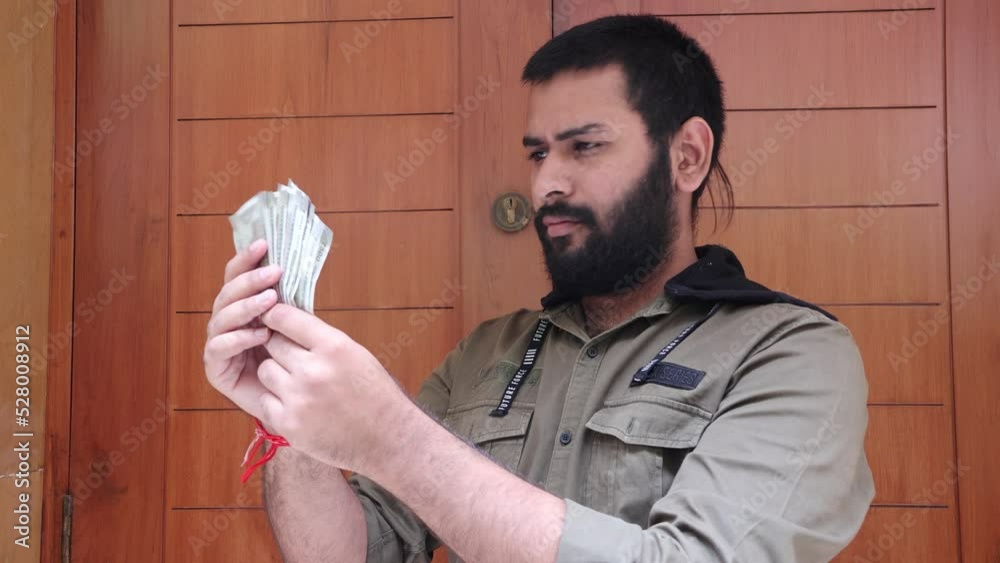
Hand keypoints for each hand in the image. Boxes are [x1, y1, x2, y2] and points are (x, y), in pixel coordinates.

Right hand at [203, 239, 282, 422]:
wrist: (298, 402)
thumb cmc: (297, 360)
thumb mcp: (295, 324)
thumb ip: (288, 300)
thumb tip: (293, 265)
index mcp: (242, 307)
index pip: (237, 277)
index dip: (246, 259)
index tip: (264, 244)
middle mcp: (226, 323)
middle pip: (227, 294)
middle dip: (250, 281)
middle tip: (273, 273)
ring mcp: (218, 345)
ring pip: (222, 317)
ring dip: (247, 306)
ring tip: (270, 300)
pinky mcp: (216, 370)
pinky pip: (220, 348)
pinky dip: (240, 338)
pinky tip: (261, 335)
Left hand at [254, 303, 412, 473]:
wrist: (387, 438)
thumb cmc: (374, 393)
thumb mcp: (355, 354)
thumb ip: (321, 339)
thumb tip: (287, 321)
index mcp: (334, 347)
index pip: (286, 318)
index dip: (276, 316)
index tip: (273, 319)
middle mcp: (314, 370)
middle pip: (273, 344)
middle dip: (281, 349)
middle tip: (294, 360)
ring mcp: (299, 399)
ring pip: (265, 371)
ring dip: (276, 375)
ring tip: (297, 385)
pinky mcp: (289, 424)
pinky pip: (265, 401)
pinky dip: (277, 402)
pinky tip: (297, 406)